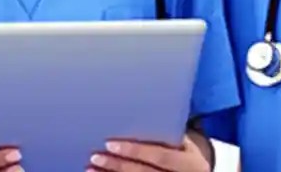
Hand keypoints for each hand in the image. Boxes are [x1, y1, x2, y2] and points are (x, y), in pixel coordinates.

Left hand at [88, 133, 212, 171]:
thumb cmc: (184, 152)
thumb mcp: (185, 143)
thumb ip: (165, 134)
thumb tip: (133, 115)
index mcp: (190, 163)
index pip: (160, 156)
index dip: (136, 151)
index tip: (110, 143)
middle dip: (118, 166)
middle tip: (95, 156)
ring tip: (90, 169)